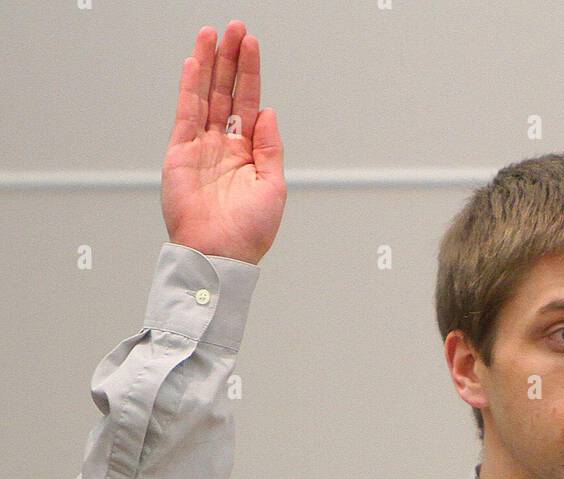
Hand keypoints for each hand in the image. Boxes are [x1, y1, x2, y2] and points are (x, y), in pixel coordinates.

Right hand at [161, 22, 285, 264]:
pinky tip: (195, 62)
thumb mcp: (273, 188)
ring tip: (213, 33)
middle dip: (230, 61)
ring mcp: (201, 149)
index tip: (251, 43)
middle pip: (226, 93)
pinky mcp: (181, 154)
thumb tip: (269, 111)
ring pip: (205, 97)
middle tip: (234, 28)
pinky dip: (190, 88)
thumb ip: (270, 148)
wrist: (219, 255)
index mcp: (248, 155)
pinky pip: (186, 114)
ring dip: (209, 64)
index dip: (250, 74)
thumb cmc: (248, 233)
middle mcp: (223, 147)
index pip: (249, 104)